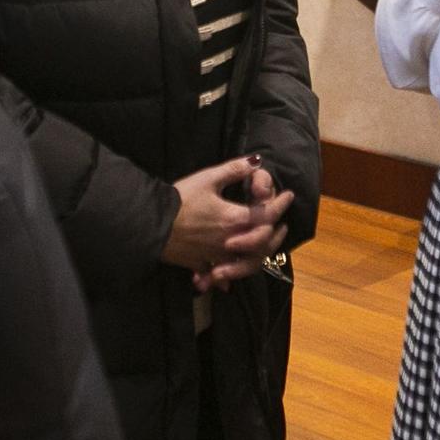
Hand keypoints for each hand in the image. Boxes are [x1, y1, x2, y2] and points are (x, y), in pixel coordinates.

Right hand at [191, 165, 292, 290]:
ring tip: (262, 249)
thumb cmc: (180, 198)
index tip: (288, 195)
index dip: (280, 203)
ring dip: (259, 255)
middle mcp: (230, 241)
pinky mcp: (201, 264)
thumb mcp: (208, 178)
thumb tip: (257, 160)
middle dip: (275, 233)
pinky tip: (229, 279)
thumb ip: (234, 169)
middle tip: (282, 224)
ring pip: (246, 263)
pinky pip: (219, 274)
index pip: (267, 214)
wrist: (151, 223)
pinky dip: (227, 276)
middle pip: (262, 243)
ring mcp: (217, 256)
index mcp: (234, 218)